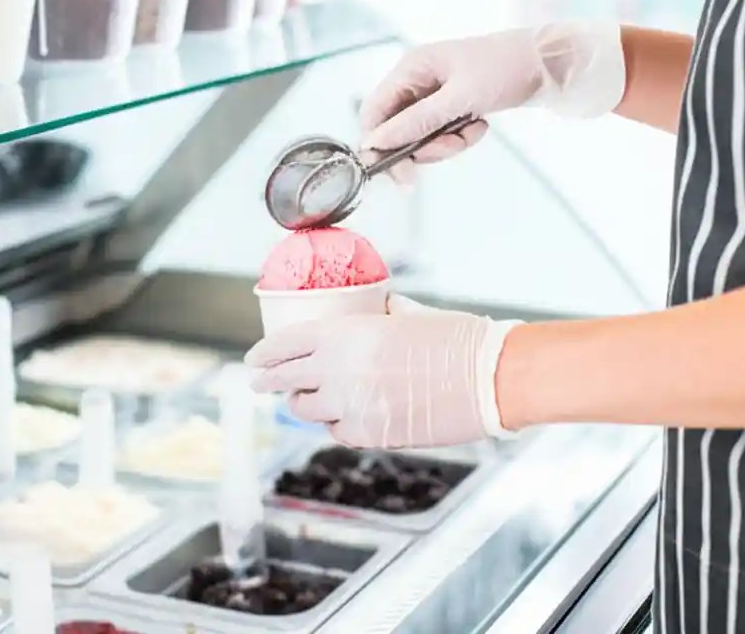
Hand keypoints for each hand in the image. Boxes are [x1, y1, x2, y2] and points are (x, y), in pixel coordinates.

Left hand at [245, 294, 519, 448]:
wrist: (490, 378)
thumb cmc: (457, 340)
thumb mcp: (409, 314)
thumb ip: (381, 315)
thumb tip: (375, 308)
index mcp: (346, 334)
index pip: (286, 343)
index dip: (264, 352)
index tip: (254, 358)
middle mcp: (340, 370)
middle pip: (285, 380)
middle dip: (268, 381)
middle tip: (260, 382)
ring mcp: (353, 406)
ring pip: (307, 410)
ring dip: (302, 404)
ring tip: (301, 401)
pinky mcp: (371, 434)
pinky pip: (338, 430)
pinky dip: (336, 423)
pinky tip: (342, 416)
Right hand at [358, 22, 625, 183]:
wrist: (550, 64)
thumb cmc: (505, 68)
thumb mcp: (459, 98)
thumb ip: (416, 122)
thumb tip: (376, 142)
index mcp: (411, 68)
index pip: (375, 112)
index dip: (379, 143)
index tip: (398, 169)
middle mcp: (417, 80)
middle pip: (397, 128)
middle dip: (422, 146)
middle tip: (448, 150)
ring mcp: (434, 93)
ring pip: (420, 136)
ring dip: (445, 144)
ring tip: (471, 132)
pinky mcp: (452, 105)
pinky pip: (441, 133)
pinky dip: (459, 137)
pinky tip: (480, 126)